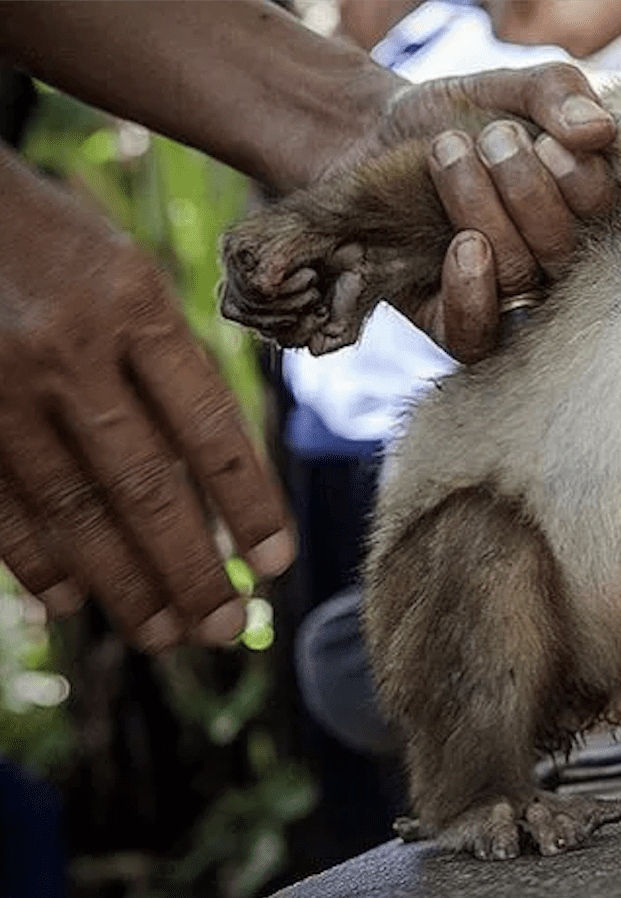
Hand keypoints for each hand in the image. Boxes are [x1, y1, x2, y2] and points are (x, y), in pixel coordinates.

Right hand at [0, 149, 292, 650]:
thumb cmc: (54, 238)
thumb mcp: (126, 273)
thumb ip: (167, 361)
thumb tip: (213, 472)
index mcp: (134, 304)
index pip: (208, 426)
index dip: (248, 503)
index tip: (278, 562)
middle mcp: (68, 349)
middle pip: (143, 485)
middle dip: (190, 567)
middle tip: (226, 628)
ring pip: (72, 508)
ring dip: (122, 582)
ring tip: (164, 633)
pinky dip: (32, 558)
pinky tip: (69, 600)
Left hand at [324, 64, 617, 361]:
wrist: (370, 139)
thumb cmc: (456, 116)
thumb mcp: (510, 87)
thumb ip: (560, 92)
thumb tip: (599, 131)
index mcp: (582, 211)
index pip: (603, 214)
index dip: (579, 181)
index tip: (542, 140)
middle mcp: (554, 264)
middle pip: (562, 251)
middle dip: (524, 188)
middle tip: (490, 139)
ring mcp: (506, 299)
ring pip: (517, 281)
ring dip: (482, 212)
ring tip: (447, 152)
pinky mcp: (454, 326)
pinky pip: (476, 340)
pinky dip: (472, 299)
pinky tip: (461, 248)